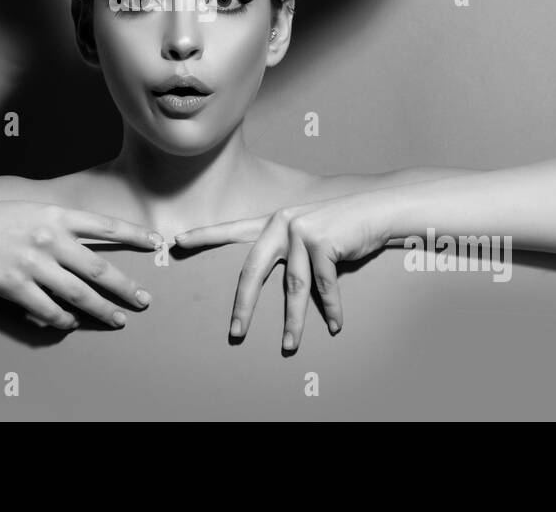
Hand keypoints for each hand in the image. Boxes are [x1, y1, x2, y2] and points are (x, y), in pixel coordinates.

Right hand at [0, 198, 161, 330]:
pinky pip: (47, 310)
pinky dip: (63, 320)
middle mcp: (50, 239)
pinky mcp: (15, 287)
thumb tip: (86, 243)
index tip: (156, 243)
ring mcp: (33, 265)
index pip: (105, 225)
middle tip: (144, 300)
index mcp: (56, 216)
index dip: (134, 235)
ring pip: (79, 294)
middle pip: (99, 269)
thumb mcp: (31, 208)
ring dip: (102, 310)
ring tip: (118, 319)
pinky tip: (71, 324)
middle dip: (126, 286)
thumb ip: (60, 223)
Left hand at [173, 192, 394, 351]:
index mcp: (273, 221)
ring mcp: (303, 231)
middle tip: (235, 332)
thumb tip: (265, 279)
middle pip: (253, 271)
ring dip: (293, 322)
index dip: (205, 236)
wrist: (378, 210)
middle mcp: (282, 223)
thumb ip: (286, 249)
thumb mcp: (308, 232)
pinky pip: (325, 287)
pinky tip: (335, 325)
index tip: (177, 242)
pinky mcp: (324, 241)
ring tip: (289, 346)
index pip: (233, 230)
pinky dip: (332, 309)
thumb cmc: (342, 226)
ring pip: (293, 288)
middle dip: (243, 305)